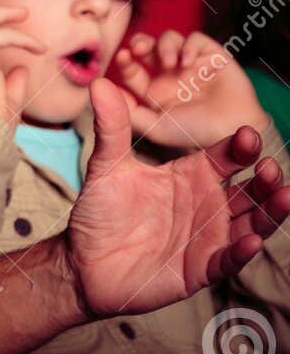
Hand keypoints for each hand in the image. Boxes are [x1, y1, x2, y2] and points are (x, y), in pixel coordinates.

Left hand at [67, 78, 289, 316]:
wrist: (83, 261)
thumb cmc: (100, 211)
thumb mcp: (106, 167)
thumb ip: (112, 128)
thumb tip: (100, 84)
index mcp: (190, 176)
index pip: (225, 157)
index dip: (238, 147)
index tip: (247, 134)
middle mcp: (206, 204)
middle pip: (248, 190)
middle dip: (265, 179)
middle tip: (271, 167)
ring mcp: (207, 237)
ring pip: (250, 223)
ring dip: (269, 212)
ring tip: (283, 196)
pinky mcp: (200, 269)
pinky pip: (227, 260)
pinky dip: (241, 251)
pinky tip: (251, 240)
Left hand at [111, 30, 269, 150]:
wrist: (234, 133)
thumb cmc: (194, 133)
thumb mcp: (154, 127)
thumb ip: (128, 111)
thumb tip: (99, 87)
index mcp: (152, 89)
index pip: (131, 68)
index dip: (124, 60)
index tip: (122, 57)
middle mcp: (168, 74)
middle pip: (146, 46)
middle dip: (139, 42)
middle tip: (137, 49)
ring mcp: (190, 64)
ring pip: (168, 38)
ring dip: (164, 45)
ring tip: (170, 62)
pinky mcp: (211, 56)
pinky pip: (195, 39)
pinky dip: (189, 45)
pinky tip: (188, 62)